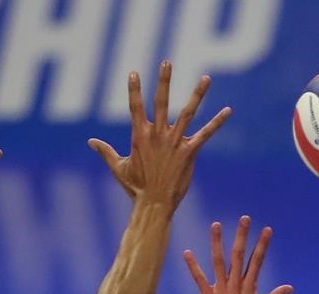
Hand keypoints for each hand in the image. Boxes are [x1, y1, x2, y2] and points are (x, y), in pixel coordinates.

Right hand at [88, 62, 230, 209]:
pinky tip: (228, 110)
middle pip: (161, 102)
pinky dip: (217, 123)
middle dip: (163, 81)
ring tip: (206, 77)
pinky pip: (206, 134)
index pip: (135, 107)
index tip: (134, 72)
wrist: (153, 204)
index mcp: (140, 136)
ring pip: (187, 113)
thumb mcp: (118, 167)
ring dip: (197, 94)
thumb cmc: (135, 188)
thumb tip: (90, 141)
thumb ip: (105, 151)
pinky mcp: (189, 153)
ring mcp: (175, 142)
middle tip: (166, 62)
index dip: (134, 89)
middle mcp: (158, 135)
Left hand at [183, 216, 292, 293]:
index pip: (258, 260)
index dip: (263, 244)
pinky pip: (199, 278)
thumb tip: (289, 287)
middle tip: (244, 218)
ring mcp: (222, 289)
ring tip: (216, 225)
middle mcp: (236, 284)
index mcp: (250, 286)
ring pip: (219, 261)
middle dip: (242, 235)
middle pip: (239, 255)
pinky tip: (187, 252)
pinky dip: (193, 265)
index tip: (266, 229)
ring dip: (217, 242)